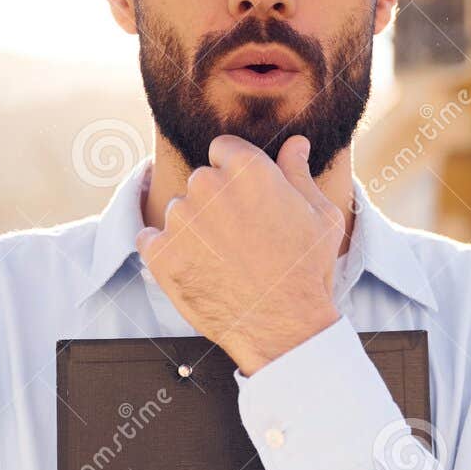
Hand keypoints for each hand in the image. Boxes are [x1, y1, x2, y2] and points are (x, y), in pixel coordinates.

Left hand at [136, 135, 343, 374]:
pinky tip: (197, 270)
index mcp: (247, 167)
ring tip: (223, 261)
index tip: (246, 200)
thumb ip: (299, 174)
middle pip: (201, 181)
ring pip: (178, 212)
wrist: (283, 325)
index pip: (222, 150)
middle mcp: (207, 185)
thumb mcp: (320, 216)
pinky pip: (151, 240)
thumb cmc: (307, 270)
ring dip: (193, 230)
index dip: (235, 175)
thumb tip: (296, 144)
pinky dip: (167, 253)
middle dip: (216, 203)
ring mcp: (180, 219)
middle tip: (241, 238)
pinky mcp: (159, 253)